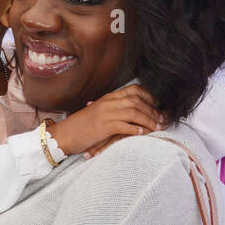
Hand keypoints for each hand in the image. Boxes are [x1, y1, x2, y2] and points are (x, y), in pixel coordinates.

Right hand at [50, 85, 166, 158]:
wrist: (63, 134)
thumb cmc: (80, 127)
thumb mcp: (96, 113)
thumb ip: (110, 109)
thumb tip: (125, 111)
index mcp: (108, 98)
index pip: (133, 90)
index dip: (149, 97)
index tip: (157, 105)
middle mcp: (108, 103)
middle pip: (137, 101)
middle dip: (152, 110)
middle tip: (162, 119)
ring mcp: (106, 114)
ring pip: (134, 112)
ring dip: (148, 120)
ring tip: (156, 127)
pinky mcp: (103, 127)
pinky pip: (124, 125)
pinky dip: (135, 129)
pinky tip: (142, 133)